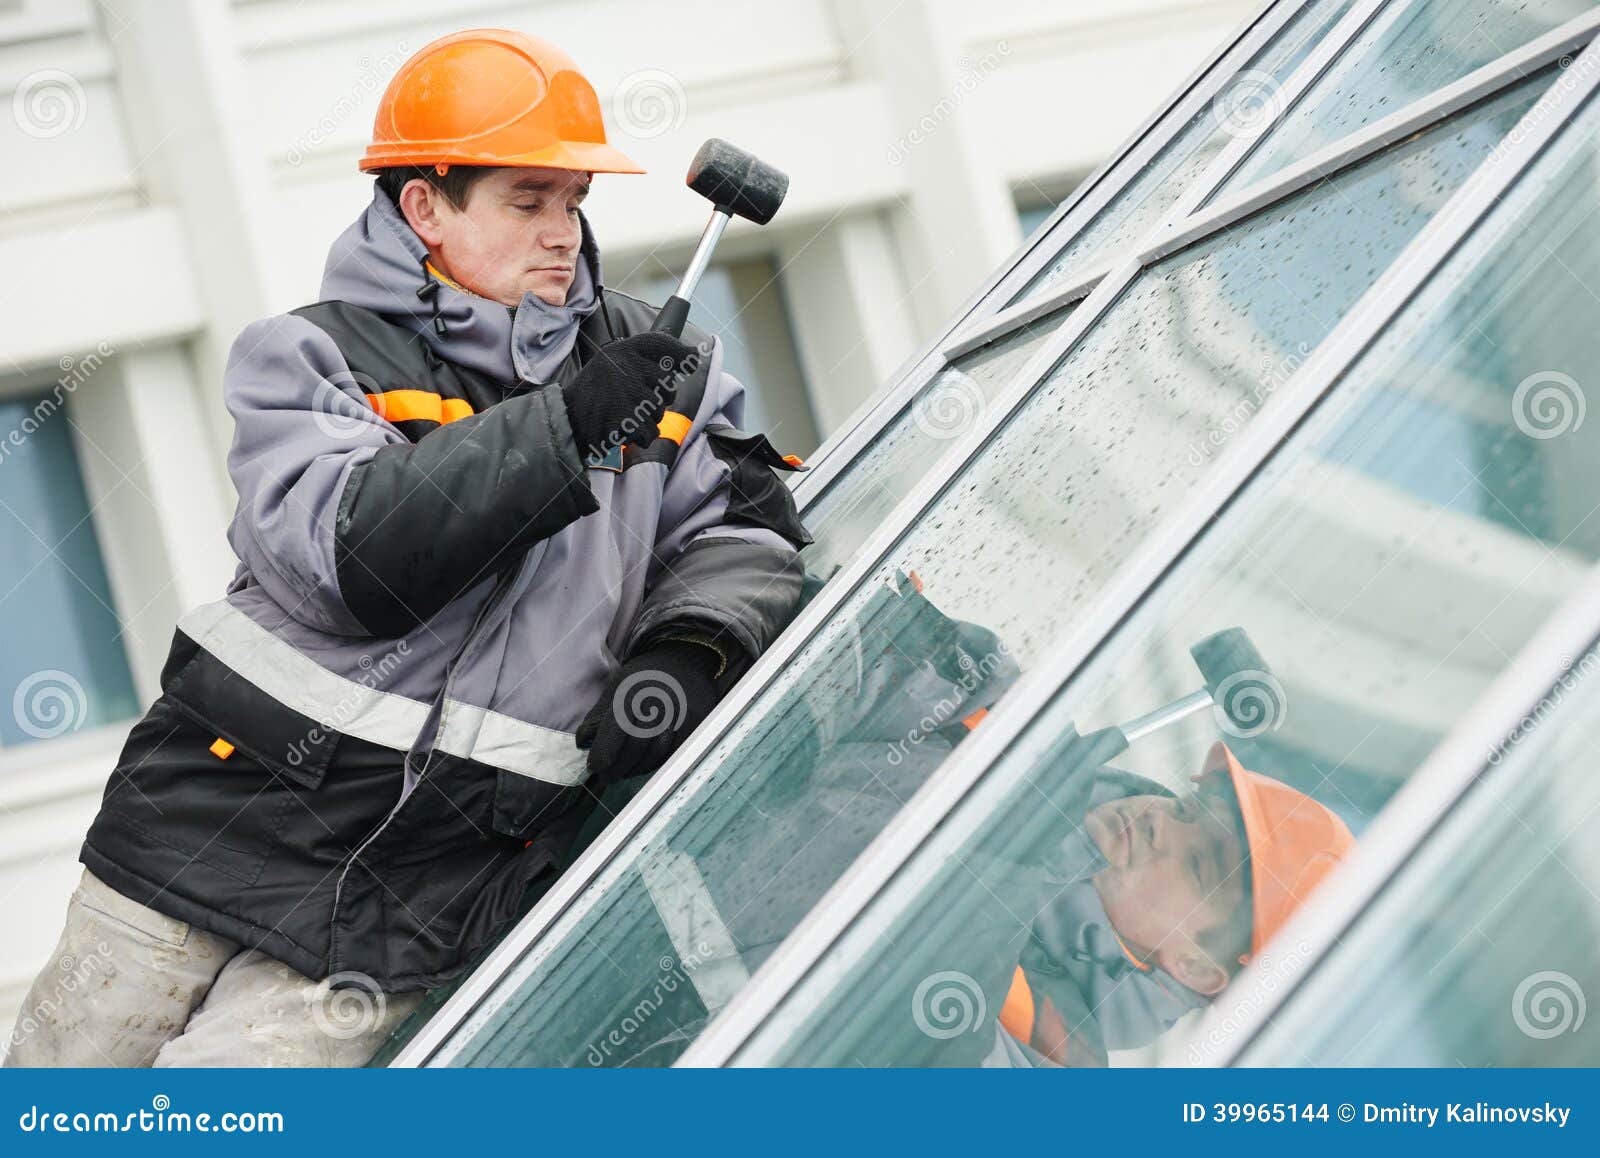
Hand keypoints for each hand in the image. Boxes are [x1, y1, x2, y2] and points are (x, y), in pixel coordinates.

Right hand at [559, 333, 696, 458]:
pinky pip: (651, 431)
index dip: (680, 353)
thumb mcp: (612, 366)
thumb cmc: (594, 395)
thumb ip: (644, 361)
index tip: (692, 360)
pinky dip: (640, 437)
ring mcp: (628, 392)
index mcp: (622, 351)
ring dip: (646, 420)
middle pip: (667, 387)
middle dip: (658, 401)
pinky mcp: (627, 417)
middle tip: (633, 402)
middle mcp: (627, 366)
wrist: (566, 420)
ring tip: (622, 415)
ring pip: (660, 412)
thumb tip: (692, 355)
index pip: (660, 343)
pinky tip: (623, 430)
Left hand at [575, 637, 732, 782]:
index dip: (603, 755)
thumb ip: (599, 714)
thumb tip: (583, 743)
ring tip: (624, 772)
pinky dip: (655, 764)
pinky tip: (644, 765)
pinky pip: (672, 753)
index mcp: (634, 692)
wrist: (684, 660)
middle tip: (607, 776)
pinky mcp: (695, 725)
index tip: (595, 767)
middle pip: (635, 746)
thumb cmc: (645, 675)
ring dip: (635, 769)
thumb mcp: (617, 685)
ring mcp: (679, 715)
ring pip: (654, 754)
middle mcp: (658, 703)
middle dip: (617, 767)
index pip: (615, 732)